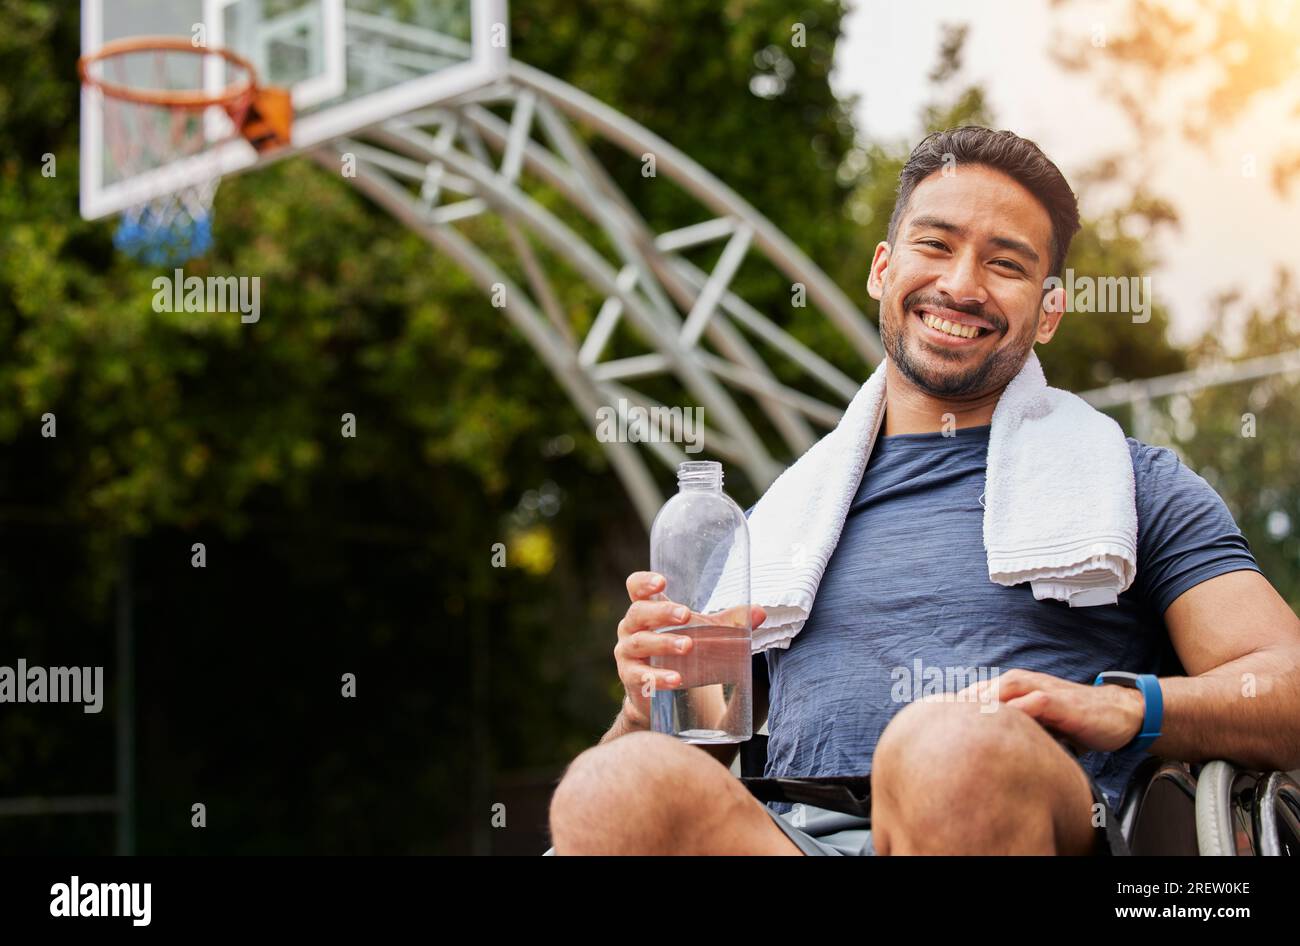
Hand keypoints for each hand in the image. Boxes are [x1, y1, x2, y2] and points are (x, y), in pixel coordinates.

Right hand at [614, 571, 764, 728]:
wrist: (664, 695)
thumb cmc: (683, 653)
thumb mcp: (705, 633)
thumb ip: (731, 622)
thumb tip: (760, 612)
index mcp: (648, 610)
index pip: (635, 587)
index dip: (643, 582)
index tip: (662, 582)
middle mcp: (632, 628)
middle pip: (638, 612)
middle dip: (661, 612)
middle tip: (686, 615)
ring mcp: (628, 654)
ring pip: (640, 643)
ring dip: (663, 643)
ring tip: (688, 646)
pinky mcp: (631, 679)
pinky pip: (640, 676)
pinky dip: (658, 677)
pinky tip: (676, 679)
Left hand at [951, 668, 1146, 753]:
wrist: (1117, 713)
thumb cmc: (1073, 720)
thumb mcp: (1035, 723)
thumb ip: (1010, 728)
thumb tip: (979, 749)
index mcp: (1009, 688)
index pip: (971, 696)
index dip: (950, 711)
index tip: (928, 726)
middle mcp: (1018, 684)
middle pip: (976, 693)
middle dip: (955, 710)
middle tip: (933, 729)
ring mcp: (1037, 689)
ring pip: (998, 693)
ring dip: (977, 708)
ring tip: (956, 726)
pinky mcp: (1056, 701)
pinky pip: (1029, 704)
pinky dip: (1013, 714)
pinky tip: (999, 730)